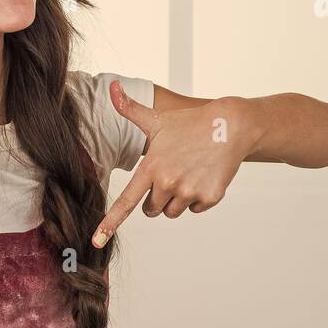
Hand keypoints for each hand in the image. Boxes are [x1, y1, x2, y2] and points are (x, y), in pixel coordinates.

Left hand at [90, 82, 253, 245]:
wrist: (230, 125)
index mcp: (151, 167)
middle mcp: (168, 182)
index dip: (109, 223)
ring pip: (172, 211)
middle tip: (170, 174)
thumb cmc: (189, 124)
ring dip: (176, 199)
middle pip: (151, 211)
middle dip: (156, 198)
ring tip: (187, 173)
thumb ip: (129, 109)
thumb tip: (111, 87)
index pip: (125, 202)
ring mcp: (190, 191)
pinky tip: (203, 176)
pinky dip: (198, 199)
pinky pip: (195, 210)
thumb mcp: (157, 119)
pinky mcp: (210, 197)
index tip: (96, 240)